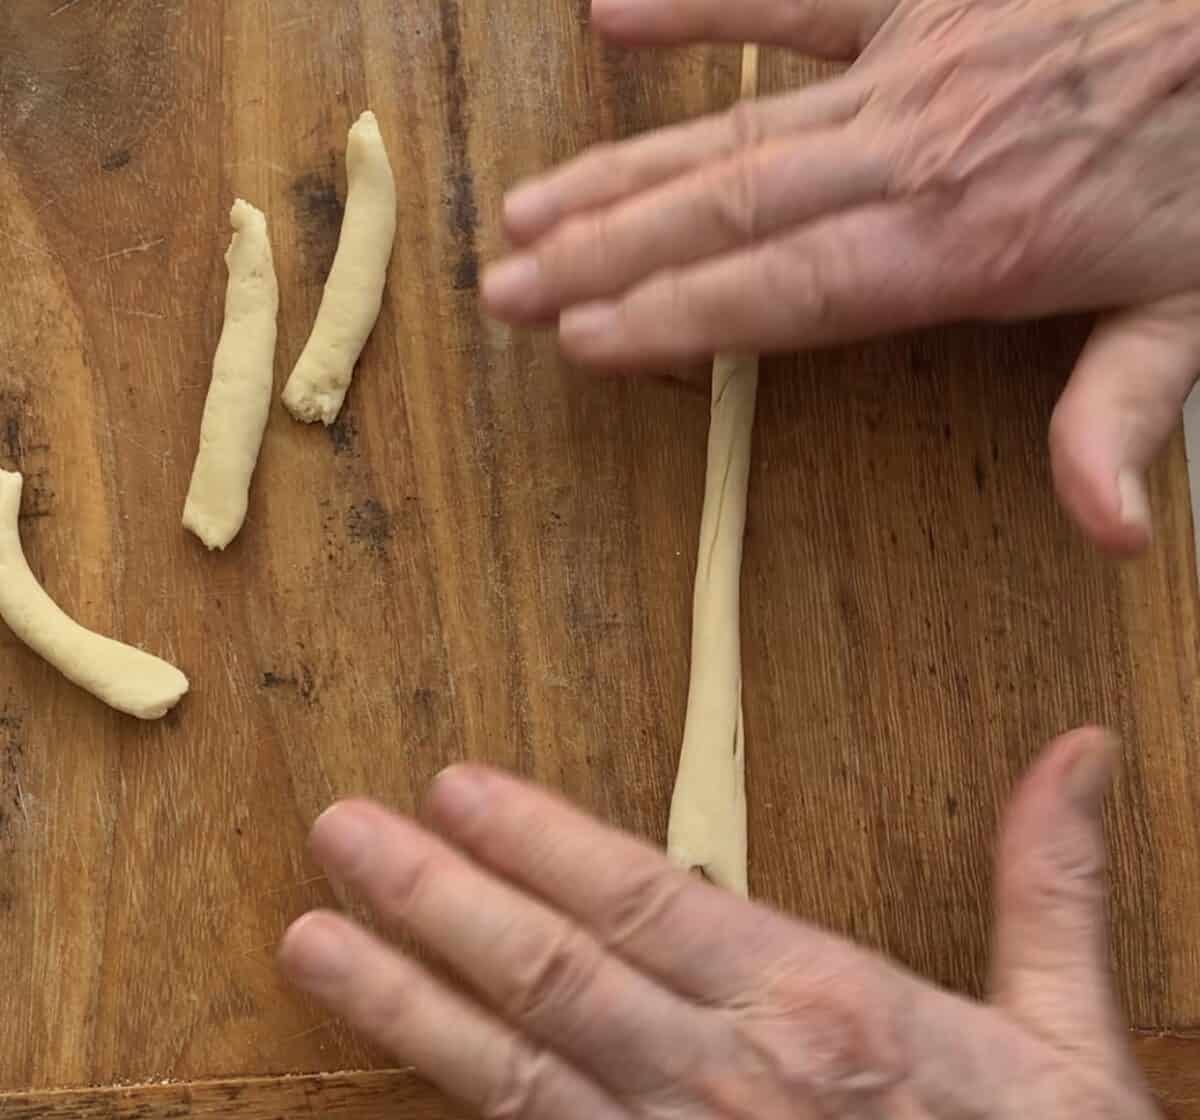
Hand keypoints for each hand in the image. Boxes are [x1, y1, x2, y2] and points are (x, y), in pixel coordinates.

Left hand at [279, 728, 1187, 1119]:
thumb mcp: (1071, 1038)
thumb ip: (1049, 884)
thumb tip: (1077, 754)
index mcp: (817, 1006)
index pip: (643, 894)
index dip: (536, 836)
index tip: (453, 787)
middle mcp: (727, 1086)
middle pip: (549, 971)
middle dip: (432, 897)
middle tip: (339, 836)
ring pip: (514, 1079)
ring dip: (403, 1012)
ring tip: (312, 948)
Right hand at [481, 0, 1199, 555]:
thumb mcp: (1194, 301)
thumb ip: (1125, 413)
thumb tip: (1109, 533)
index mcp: (968, 243)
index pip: (786, 293)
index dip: (677, 318)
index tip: (585, 340)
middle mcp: (911, 155)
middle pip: (725, 216)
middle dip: (604, 259)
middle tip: (505, 290)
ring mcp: (908, 60)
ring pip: (730, 129)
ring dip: (618, 173)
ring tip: (528, 212)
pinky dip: (698, 2)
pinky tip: (612, 20)